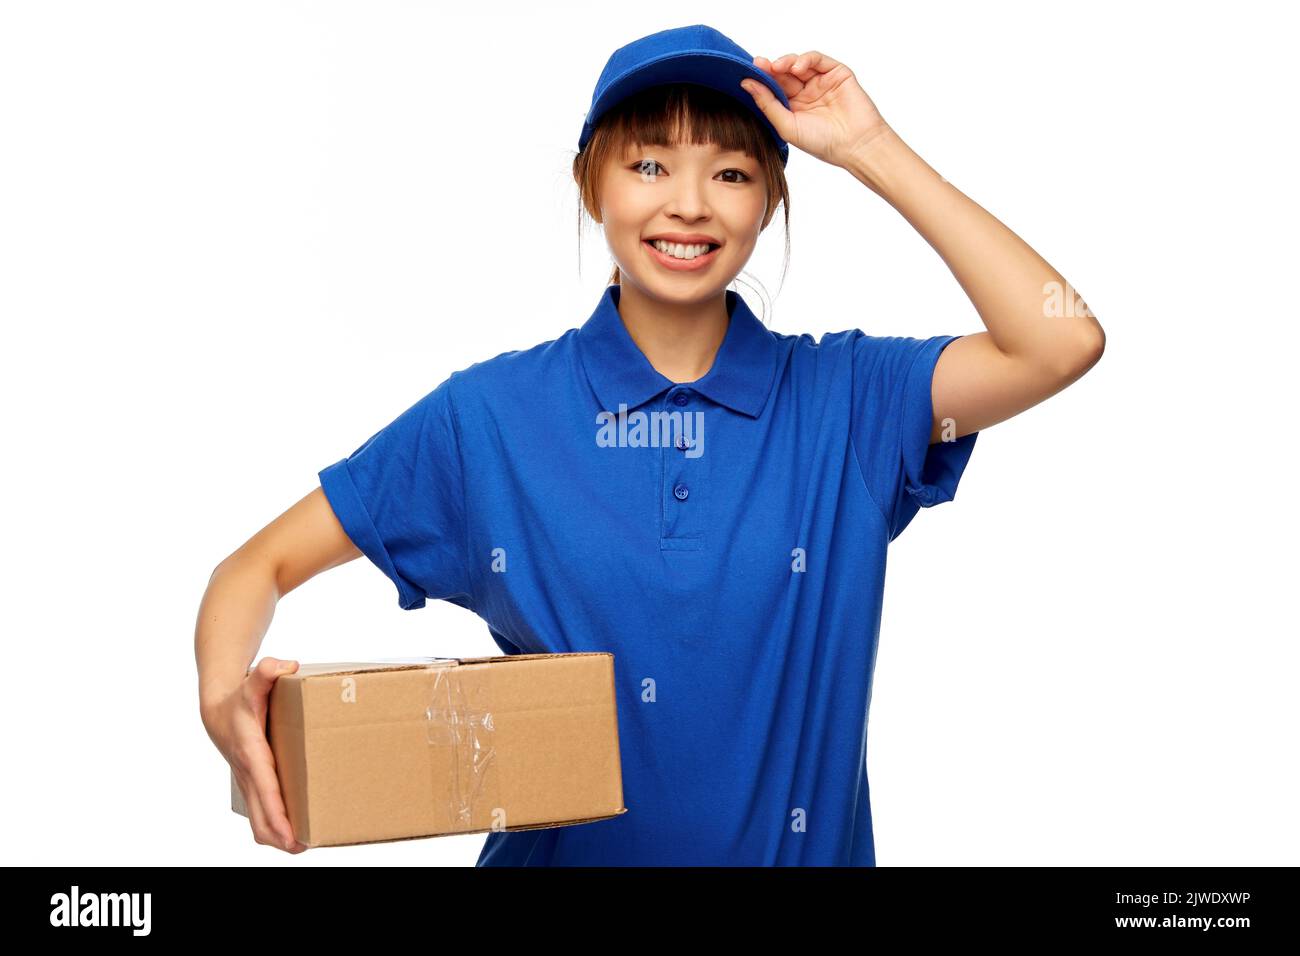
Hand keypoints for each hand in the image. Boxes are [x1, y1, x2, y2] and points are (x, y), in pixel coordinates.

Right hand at [202, 656, 307, 853]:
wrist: (216, 707)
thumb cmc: (240, 697)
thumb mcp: (253, 680)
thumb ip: (268, 670)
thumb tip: (287, 664)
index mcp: (252, 753)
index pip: (266, 790)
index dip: (278, 814)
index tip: (292, 835)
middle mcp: (248, 772)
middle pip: (261, 816)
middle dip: (281, 835)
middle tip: (306, 846)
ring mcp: (248, 781)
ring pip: (258, 819)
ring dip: (276, 835)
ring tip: (304, 843)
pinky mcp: (251, 783)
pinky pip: (260, 811)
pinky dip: (273, 824)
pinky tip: (295, 827)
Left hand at [740, 51, 892, 168]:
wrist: (856, 145)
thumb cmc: (822, 142)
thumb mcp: (787, 125)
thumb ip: (767, 104)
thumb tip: (746, 83)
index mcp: (793, 107)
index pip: (773, 88)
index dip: (762, 79)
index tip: (748, 73)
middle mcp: (806, 93)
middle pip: (784, 74)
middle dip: (771, 68)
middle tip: (759, 64)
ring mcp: (821, 82)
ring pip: (799, 64)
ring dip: (786, 62)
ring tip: (777, 67)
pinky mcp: (836, 73)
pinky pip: (818, 60)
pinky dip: (806, 59)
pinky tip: (797, 67)